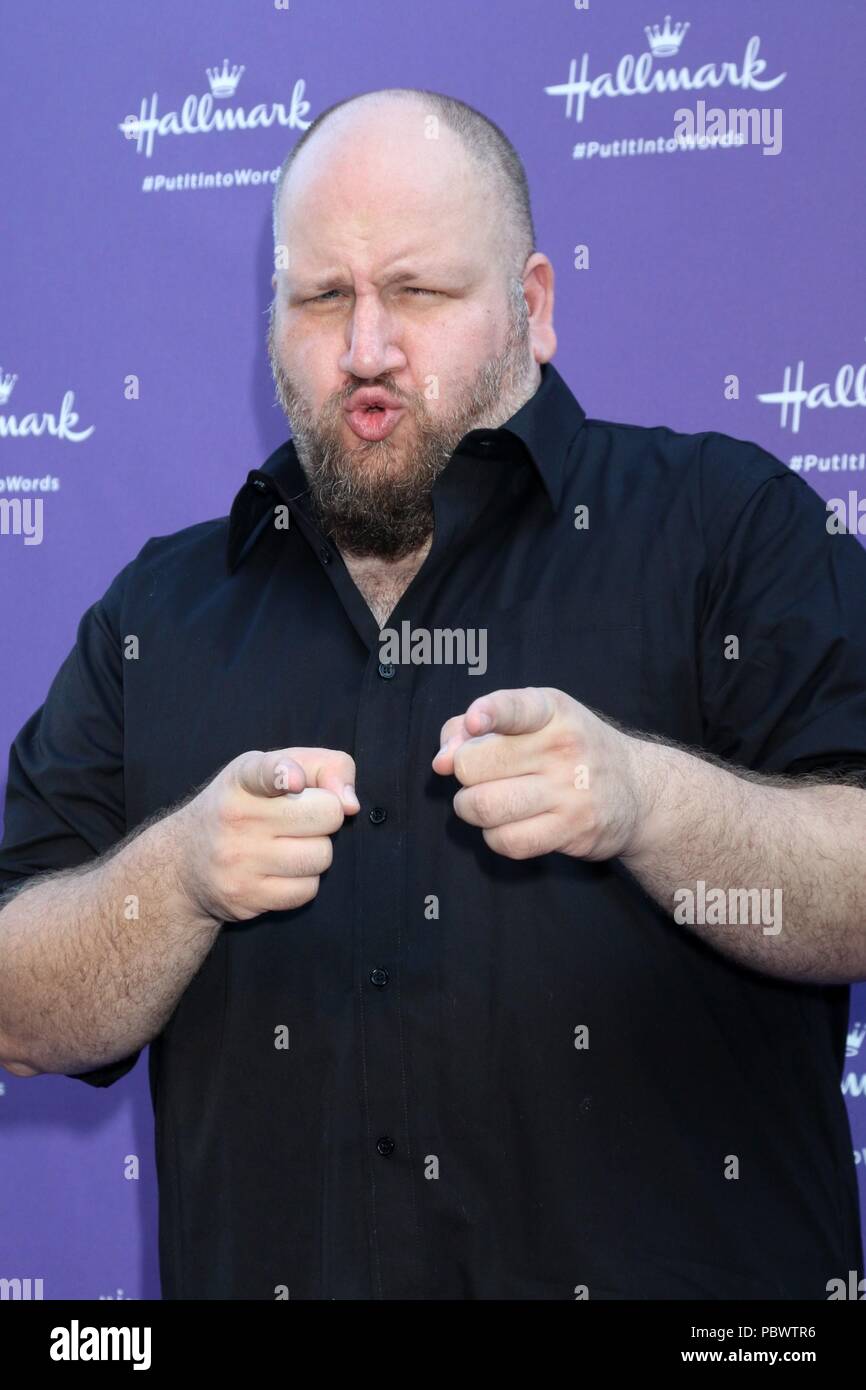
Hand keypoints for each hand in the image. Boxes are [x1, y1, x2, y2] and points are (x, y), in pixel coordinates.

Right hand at [173, 747, 358, 920]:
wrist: (184, 862)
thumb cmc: (244, 807)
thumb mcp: (274, 769)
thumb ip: (324, 767)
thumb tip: (351, 804)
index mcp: (242, 777)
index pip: (265, 772)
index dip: (284, 774)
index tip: (294, 781)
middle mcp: (236, 817)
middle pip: (326, 815)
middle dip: (326, 817)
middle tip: (302, 819)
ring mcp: (238, 860)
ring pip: (321, 856)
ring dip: (316, 851)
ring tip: (288, 845)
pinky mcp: (244, 897)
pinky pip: (307, 890)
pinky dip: (304, 881)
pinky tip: (280, 871)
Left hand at [432, 687, 646, 861]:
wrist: (637, 790)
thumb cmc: (568, 748)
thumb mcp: (533, 719)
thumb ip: (474, 726)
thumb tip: (441, 760)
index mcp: (551, 710)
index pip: (515, 708)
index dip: (488, 714)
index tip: (475, 723)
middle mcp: (563, 747)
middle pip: (473, 766)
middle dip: (463, 774)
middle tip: (480, 776)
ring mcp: (569, 791)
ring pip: (483, 807)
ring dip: (470, 808)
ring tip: (486, 801)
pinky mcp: (572, 831)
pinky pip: (506, 841)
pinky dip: (495, 837)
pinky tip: (509, 824)